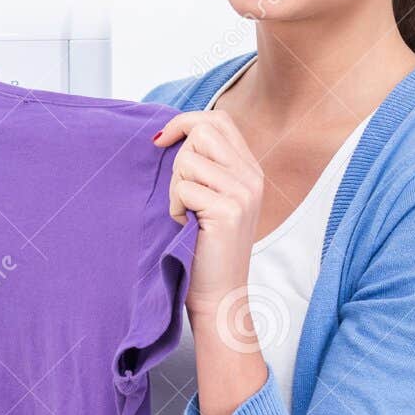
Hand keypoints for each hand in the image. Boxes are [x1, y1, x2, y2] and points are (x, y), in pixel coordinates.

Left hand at [152, 107, 263, 323]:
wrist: (219, 294)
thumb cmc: (205, 249)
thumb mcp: (211, 199)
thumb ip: (205, 167)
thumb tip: (170, 133)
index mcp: (250, 170)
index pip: (218, 120)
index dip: (185, 122)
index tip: (162, 142)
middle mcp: (252, 177)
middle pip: (203, 132)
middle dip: (179, 158)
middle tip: (181, 194)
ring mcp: (243, 192)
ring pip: (189, 160)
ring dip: (175, 188)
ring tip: (186, 214)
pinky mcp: (229, 210)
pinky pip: (183, 188)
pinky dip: (175, 207)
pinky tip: (186, 227)